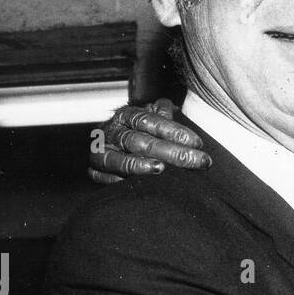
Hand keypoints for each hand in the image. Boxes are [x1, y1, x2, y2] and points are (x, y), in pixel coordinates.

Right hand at [87, 97, 211, 183]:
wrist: (108, 146)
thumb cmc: (138, 133)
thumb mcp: (151, 119)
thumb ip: (163, 114)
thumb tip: (172, 106)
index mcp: (126, 116)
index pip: (149, 120)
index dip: (173, 130)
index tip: (197, 142)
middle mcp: (112, 132)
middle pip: (140, 142)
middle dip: (171, 152)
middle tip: (198, 161)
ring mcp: (101, 152)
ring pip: (120, 160)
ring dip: (139, 166)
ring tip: (161, 170)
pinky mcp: (96, 171)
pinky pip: (106, 178)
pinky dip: (122, 183)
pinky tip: (141, 187)